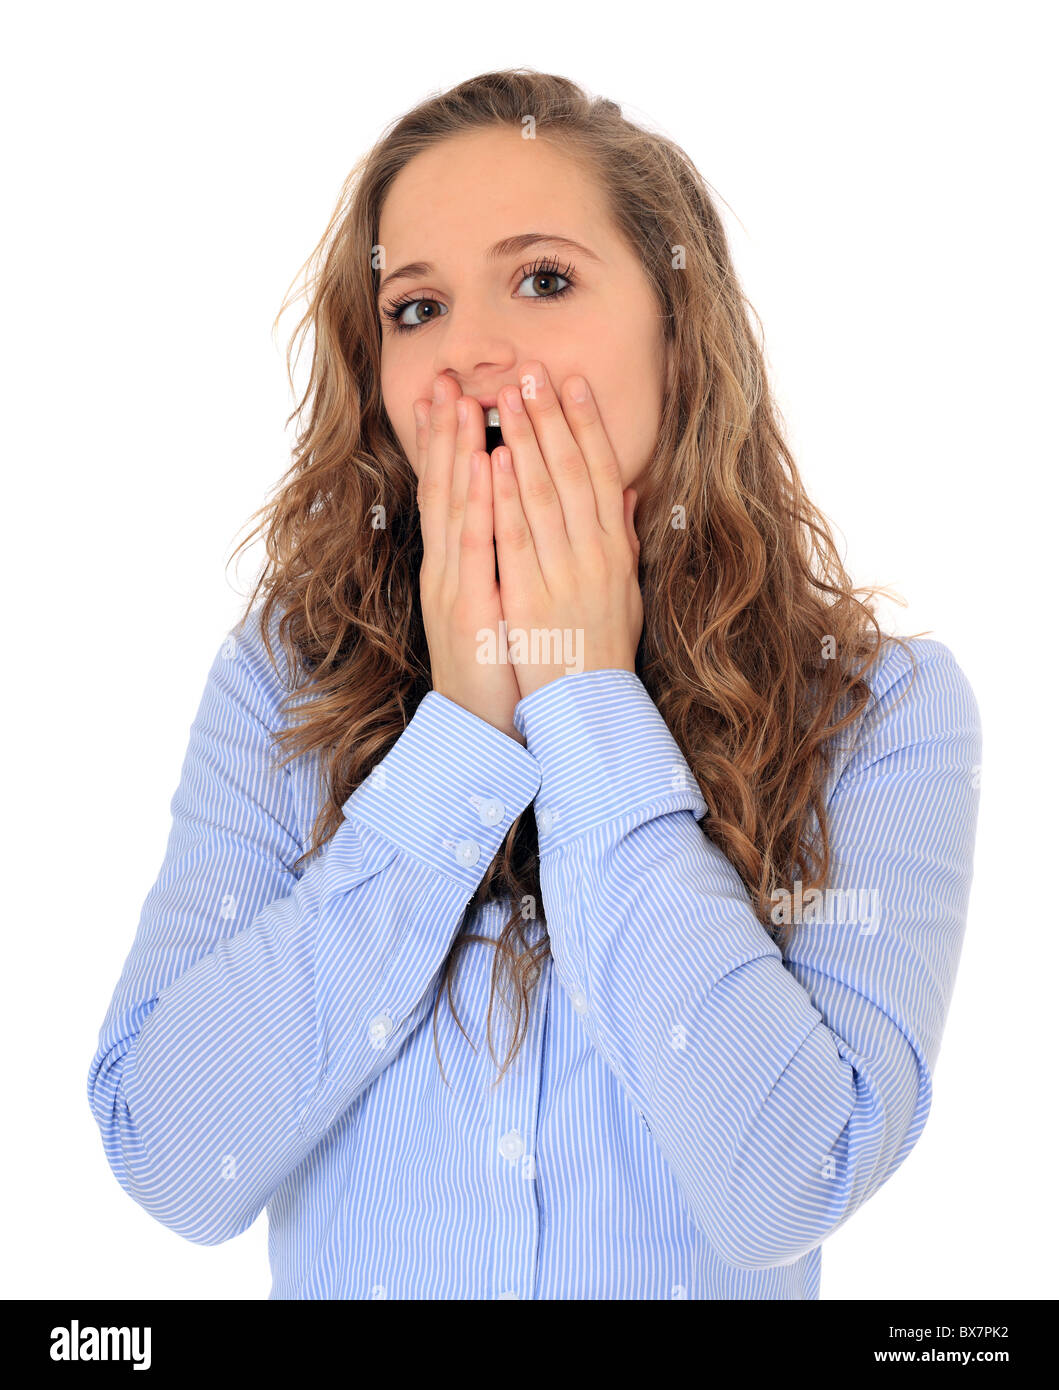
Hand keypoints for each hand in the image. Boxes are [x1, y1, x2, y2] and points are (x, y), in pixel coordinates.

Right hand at [416, 374, 524, 744]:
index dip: (454, 442)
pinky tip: (481, 464)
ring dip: (456, 448)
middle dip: (446, 430)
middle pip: (445, 488)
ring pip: (455, 504)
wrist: (485, 729)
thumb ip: (514, 561)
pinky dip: (478, 501)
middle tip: (444, 377)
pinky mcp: (469, 607)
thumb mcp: (507, 605)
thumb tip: (539, 521)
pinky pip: (476, 545)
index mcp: (462, 566)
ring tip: (459, 399)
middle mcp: (450, 568)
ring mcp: (455, 585)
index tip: (457, 394)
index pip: (456, 493)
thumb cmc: (503, 667)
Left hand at [491, 362, 642, 700]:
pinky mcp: (530, 597)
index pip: (603, 474)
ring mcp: (562, 574)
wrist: (587, 708)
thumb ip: (623, 539)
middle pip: (573, 473)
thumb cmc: (602, 649)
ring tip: (507, 397)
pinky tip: (496, 460)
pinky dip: (507, 495)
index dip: (588, 426)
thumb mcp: (624, 590)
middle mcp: (593, 555)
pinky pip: (516, 538)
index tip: (574, 384)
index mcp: (615, 551)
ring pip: (543, 495)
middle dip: (551, 419)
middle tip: (533, 370)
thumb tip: (629, 492)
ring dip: (526, 442)